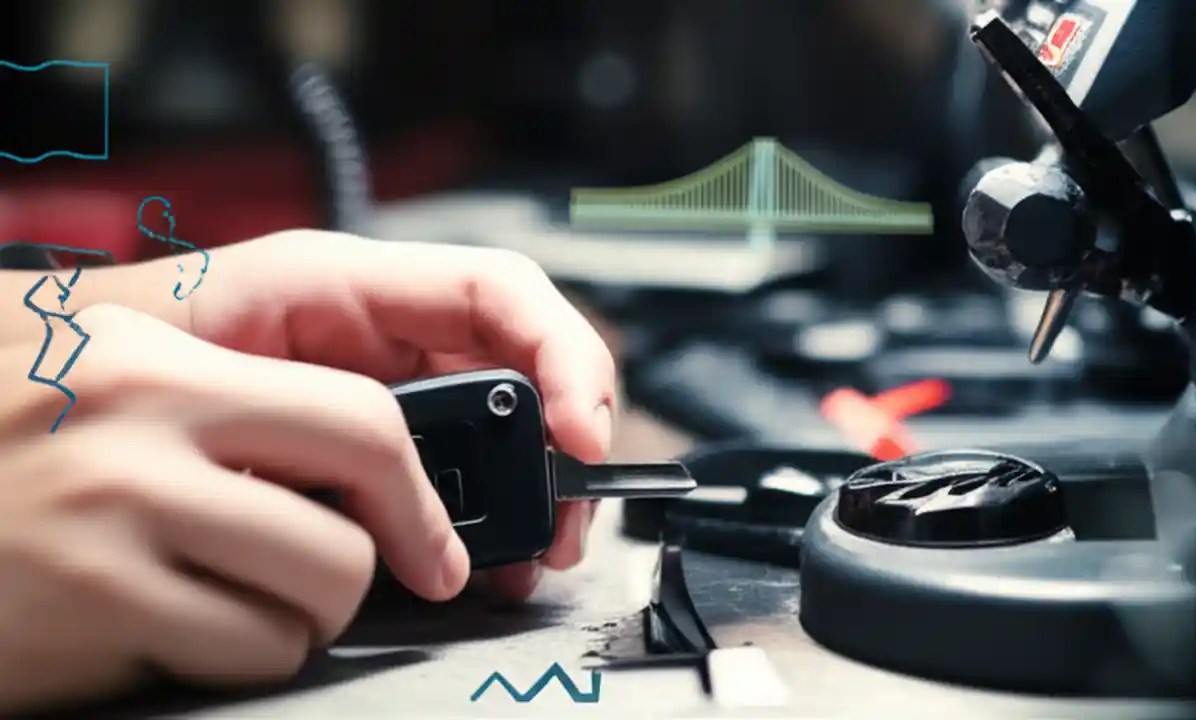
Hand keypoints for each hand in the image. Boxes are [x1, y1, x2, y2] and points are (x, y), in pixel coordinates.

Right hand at [0, 304, 457, 712]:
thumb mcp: (79, 367)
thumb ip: (207, 386)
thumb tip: (347, 436)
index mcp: (151, 358)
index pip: (356, 414)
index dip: (414, 490)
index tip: (430, 538)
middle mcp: (136, 431)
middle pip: (352, 517)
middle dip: (373, 564)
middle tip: (343, 579)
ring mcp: (108, 526)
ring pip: (311, 598)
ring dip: (295, 617)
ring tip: (233, 598)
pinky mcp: (87, 612)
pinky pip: (243, 654)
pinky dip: (236, 656)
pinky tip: (175, 630)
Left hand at [100, 231, 616, 600]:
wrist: (65, 395)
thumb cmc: (125, 354)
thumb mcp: (214, 363)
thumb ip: (310, 415)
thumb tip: (409, 499)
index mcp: (352, 286)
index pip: (499, 292)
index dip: (562, 355)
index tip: (577, 433)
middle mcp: (387, 335)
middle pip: (524, 368)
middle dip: (561, 442)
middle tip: (562, 521)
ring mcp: (389, 390)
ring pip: (505, 429)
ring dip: (534, 490)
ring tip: (534, 553)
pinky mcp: (377, 449)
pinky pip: (461, 476)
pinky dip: (489, 519)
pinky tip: (489, 559)